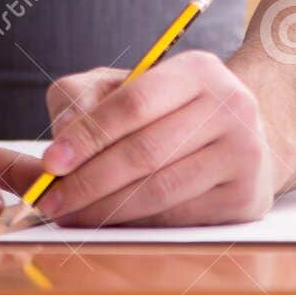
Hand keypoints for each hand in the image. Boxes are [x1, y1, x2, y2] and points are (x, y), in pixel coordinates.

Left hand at [35, 51, 277, 226]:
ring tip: (70, 215)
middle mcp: (230, 106)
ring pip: (160, 191)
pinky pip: (178, 218)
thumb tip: (59, 143)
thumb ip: (84, 99)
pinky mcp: (244, 196)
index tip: (51, 162)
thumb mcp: (127, 84)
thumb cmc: (169, 109)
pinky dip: (135, 224)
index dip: (88, 135)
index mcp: (198, 70)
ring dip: (105, 210)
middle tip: (51, 200)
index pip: (134, 103)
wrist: (239, 134)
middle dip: (88, 181)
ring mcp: (243, 153)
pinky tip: (107, 224)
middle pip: (145, 152)